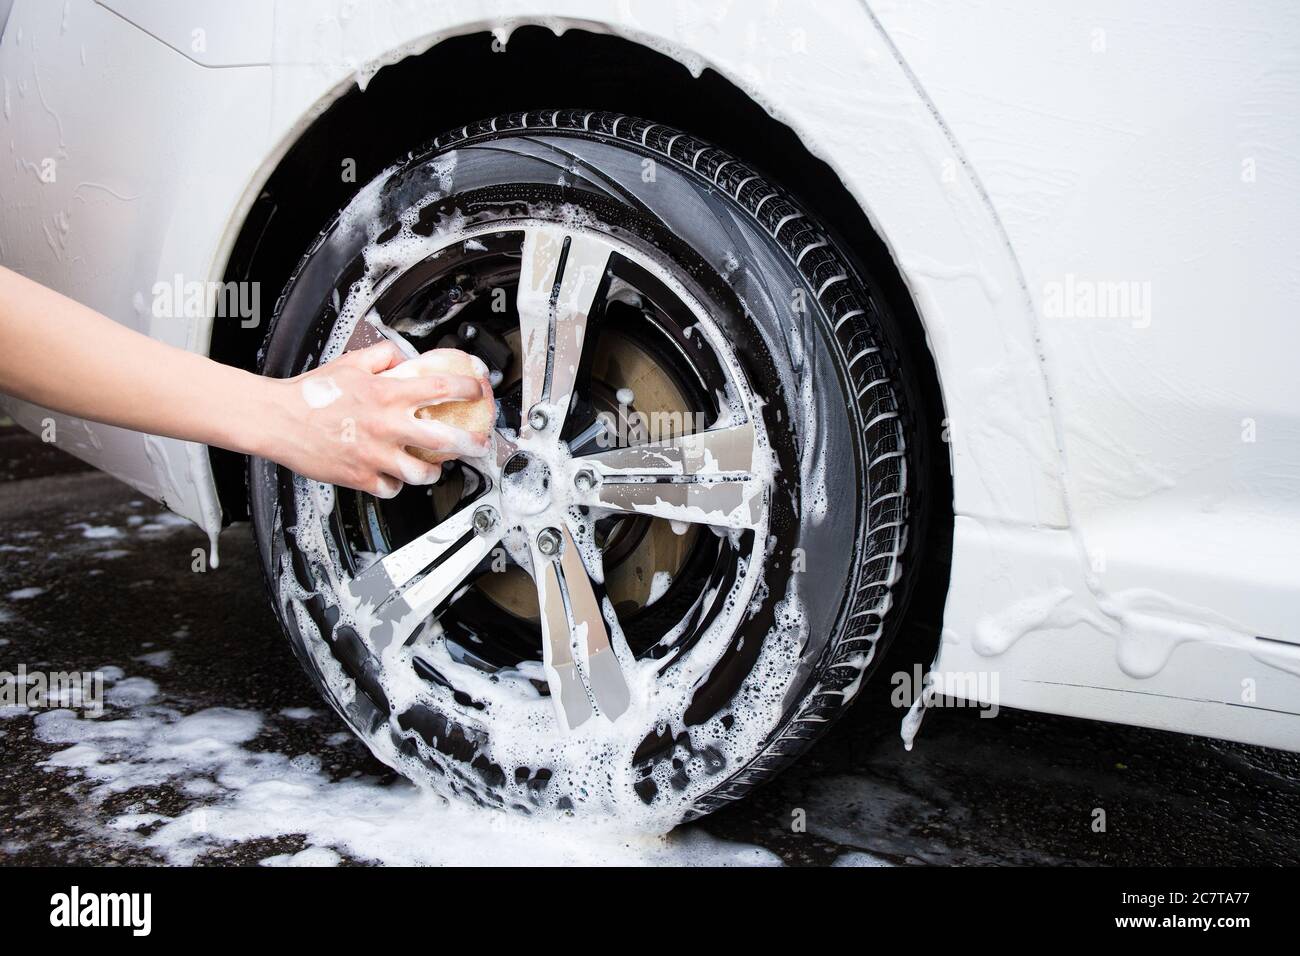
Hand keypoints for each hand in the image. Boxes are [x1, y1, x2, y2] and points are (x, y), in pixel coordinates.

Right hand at [259, 342, 492, 496]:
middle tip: (479, 444)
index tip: (478, 392)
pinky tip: (394, 477)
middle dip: (471, 443)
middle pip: (446, 439)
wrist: (278, 420)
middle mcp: (387, 425)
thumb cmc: (311, 394)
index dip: (468, 389)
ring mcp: (376, 455)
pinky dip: (395, 485)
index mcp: (388, 394)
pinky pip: (391, 489)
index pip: (443, 388)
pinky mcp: (361, 477)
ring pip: (422, 473)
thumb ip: (383, 358)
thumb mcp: (351, 363)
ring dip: (433, 471)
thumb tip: (405, 357)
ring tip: (435, 467)